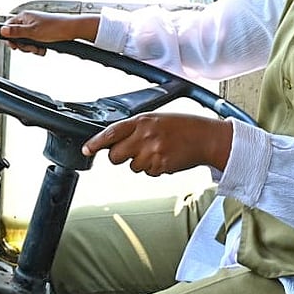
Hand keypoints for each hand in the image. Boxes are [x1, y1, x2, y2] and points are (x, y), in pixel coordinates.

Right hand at [0, 11, 98, 54]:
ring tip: (39, 48)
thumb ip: (16, 32)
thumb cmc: (55, 27)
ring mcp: (36, 27)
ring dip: (32, 48)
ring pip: (26, 41)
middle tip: (31, 47)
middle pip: (17, 36)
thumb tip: (2, 30)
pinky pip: (35, 42)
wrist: (72, 29)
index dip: (10, 38)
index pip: (8, 26)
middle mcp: (29, 20)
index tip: (15, 46)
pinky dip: (38, 47)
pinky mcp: (42, 33)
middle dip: (24, 45)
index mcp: (24, 17)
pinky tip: (44, 49)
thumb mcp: (32, 32)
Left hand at [83, 113, 232, 175]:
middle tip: (134, 151)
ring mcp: (152, 152)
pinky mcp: (161, 166)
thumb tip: (116, 142)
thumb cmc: (183, 127)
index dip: (96, 142)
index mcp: (142, 121)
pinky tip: (166, 158)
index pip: (112, 132)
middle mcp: (145, 136)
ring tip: (158, 152)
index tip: (86, 149)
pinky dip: (155, 169)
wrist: (206, 137)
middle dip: (120, 157)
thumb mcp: (157, 119)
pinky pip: (148, 173)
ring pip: (132, 167)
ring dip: (141, 163)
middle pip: (116, 156)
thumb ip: (137, 129)